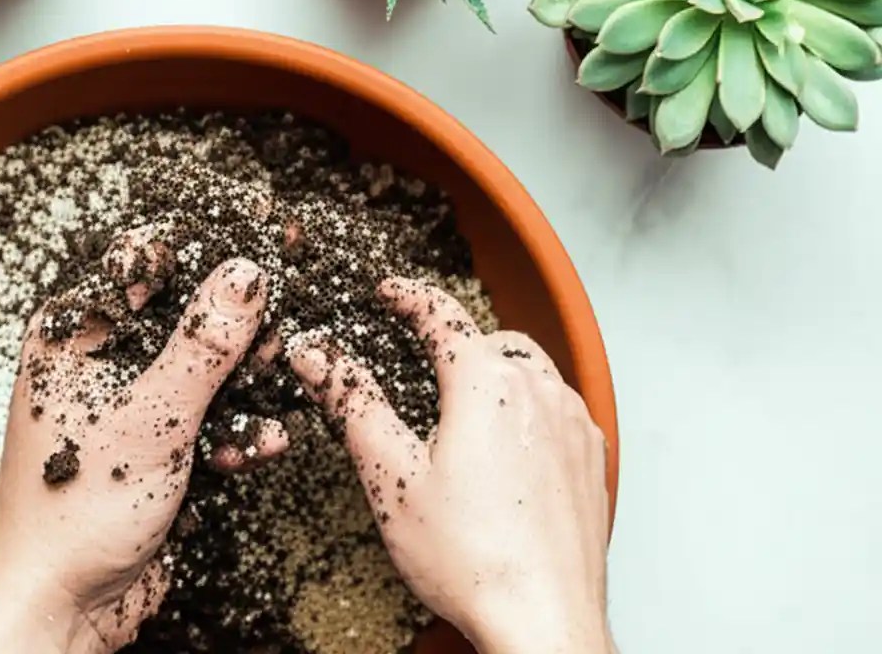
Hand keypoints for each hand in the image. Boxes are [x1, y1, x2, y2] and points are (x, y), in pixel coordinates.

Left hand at [0, 258, 267, 653]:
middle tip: (286, 322)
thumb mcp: (150, 418)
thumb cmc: (75, 513)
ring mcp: (129, 407)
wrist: (63, 610)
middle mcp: (98, 362)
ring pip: (203, 372)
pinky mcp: (153, 450)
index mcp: (73, 334)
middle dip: (239, 325)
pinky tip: (263, 446)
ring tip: (282, 381)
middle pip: (184, 316)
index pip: (144, 261)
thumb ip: (202, 344)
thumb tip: (245, 271)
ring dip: (245, 383)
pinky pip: (205, 422)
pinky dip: (234, 431)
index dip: (206, 245)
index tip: (265, 233)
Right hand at [288, 277, 613, 653]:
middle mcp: (540, 391)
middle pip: (492, 341)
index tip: (388, 291)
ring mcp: (575, 425)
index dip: (408, 296)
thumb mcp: (390, 475)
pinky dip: (528, 410)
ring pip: (532, 372)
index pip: (441, 314)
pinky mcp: (593, 460)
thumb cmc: (468, 557)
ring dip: (496, 374)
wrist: (544, 621)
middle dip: (455, 340)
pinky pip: (559, 410)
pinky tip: (506, 450)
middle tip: (419, 361)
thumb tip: (318, 356)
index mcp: (486, 383)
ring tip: (462, 409)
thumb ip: (353, 403)